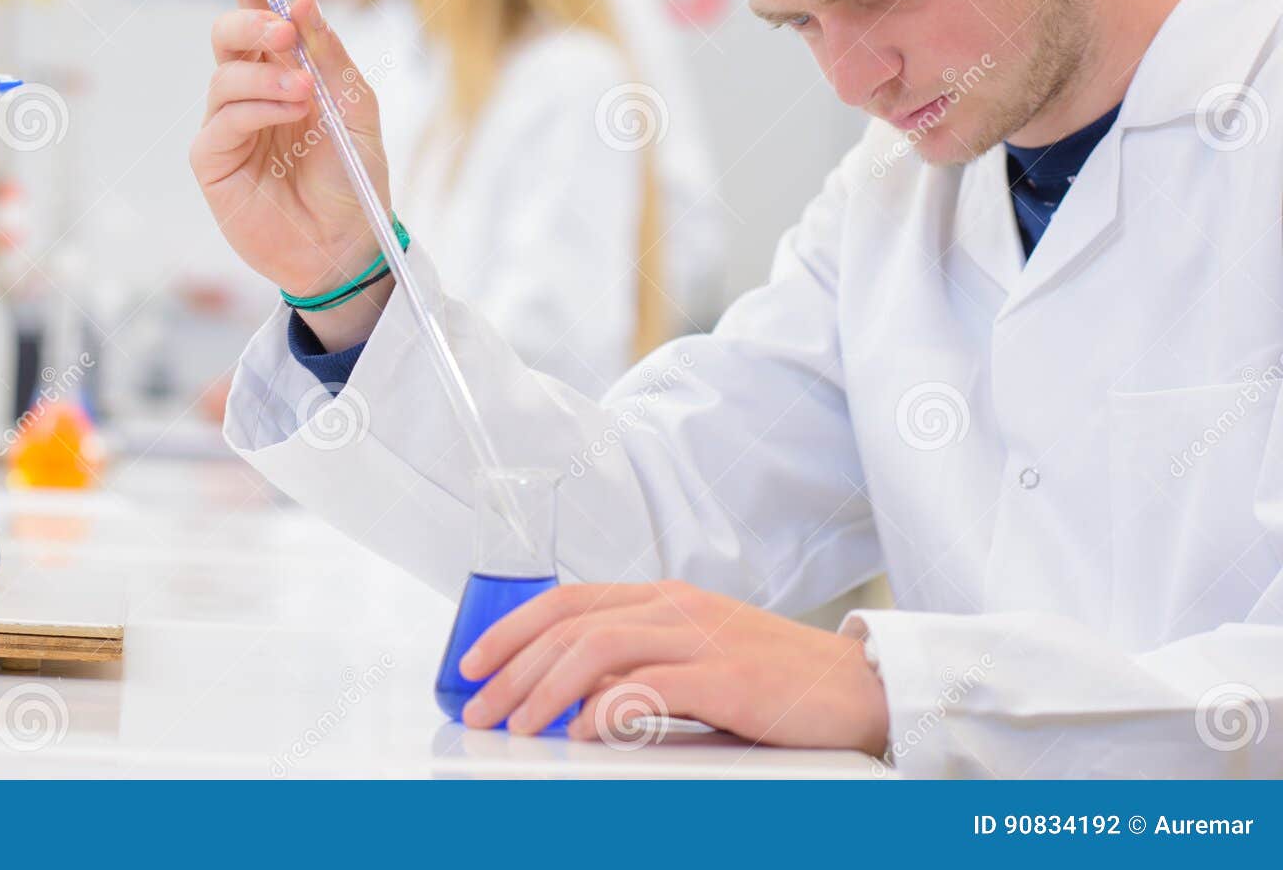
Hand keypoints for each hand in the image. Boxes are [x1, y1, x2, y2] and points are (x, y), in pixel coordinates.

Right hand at [189, 0, 393, 349]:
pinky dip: (255, 109)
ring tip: (305, 94)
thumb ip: (331, 57)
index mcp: (284, 69)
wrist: (349, 247)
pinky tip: (288, 114)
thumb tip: (303, 2)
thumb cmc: (353, 179)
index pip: (256, 13)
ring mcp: (229, 126)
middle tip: (285, 31)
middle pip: (227, 34)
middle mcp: (250, 91)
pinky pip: (222, 121)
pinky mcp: (215, 162)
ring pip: (224, 76)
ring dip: (266, 76)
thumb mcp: (356, 109)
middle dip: (251, 22)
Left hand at [457, 580, 888, 754]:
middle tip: (478, 709)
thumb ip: (639, 667)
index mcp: (664, 598)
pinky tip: (579, 732)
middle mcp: (676, 607)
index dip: (511, 629)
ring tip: (518, 728)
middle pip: (570, 625)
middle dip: (511, 668)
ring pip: (597, 648)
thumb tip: (573, 697)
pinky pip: (649, 686)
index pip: (568, 600)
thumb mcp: (697, 658)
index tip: (472, 664)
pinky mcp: (726, 678)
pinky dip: (605, 708)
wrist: (857, 687)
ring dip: (544, 690)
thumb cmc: (775, 678)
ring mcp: (701, 638)